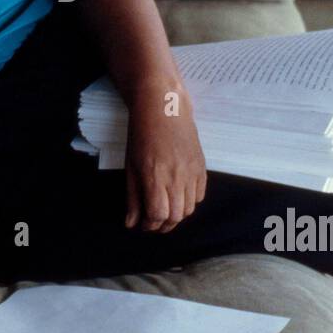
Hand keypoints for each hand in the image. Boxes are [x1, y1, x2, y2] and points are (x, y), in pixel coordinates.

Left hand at [124, 85, 206, 233]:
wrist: (163, 107)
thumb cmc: (142, 134)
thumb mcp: (131, 166)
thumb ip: (133, 197)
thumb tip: (131, 223)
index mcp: (155, 176)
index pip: (158, 214)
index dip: (150, 225)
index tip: (143, 225)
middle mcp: (176, 177)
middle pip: (175, 216)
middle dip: (163, 225)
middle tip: (154, 223)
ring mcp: (192, 171)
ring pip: (189, 208)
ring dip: (177, 215)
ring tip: (166, 211)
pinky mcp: (202, 166)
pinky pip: (200, 195)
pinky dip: (190, 202)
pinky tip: (179, 196)